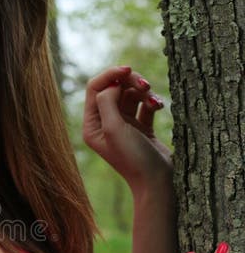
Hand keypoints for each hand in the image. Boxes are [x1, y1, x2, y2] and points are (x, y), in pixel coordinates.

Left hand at [82, 65, 171, 190]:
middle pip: (114, 87)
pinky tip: (160, 107)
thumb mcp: (114, 129)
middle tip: (145, 84)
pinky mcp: (142, 128)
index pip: (95, 88)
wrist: (157, 182)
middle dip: (130, 81)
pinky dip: (152, 102)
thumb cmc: (134, 158)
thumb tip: (112, 84)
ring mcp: (124, 125)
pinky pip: (145, 105)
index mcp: (92, 125)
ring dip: (144, 92)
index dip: (111, 74)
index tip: (128, 70)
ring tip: (155, 101)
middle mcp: (105, 123)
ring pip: (131, 94)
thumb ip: (107, 102)